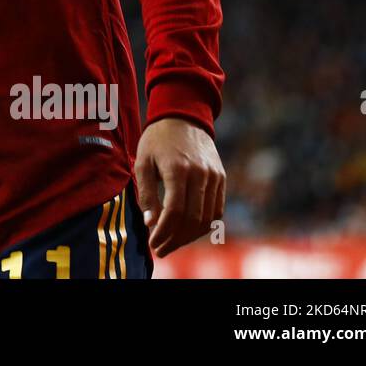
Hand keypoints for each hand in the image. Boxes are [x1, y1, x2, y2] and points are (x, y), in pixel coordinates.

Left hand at [134, 117, 225, 256]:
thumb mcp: (143, 162)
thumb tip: (151, 223)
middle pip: (193, 219)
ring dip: (190, 236)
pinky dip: (204, 225)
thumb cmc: (157, 140)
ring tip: (172, 243)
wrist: (183, 116)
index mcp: (178, 169)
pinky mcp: (221, 178)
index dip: (164, 231)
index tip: (153, 242)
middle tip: (161, 249)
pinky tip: (188, 230)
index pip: (175, 211)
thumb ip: (147, 193)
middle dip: (176, 239)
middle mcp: (200, 174)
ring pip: (208, 218)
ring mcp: (215, 177)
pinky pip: (217, 210)